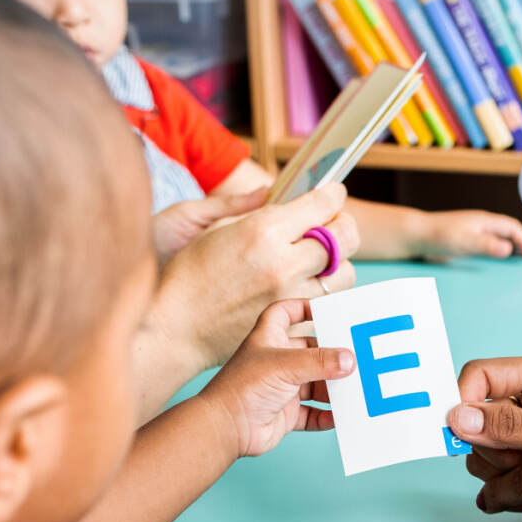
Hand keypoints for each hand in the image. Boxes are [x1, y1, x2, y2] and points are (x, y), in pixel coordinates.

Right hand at [152, 183, 360, 371]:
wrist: (175, 328)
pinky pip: (329, 305)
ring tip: (321, 260)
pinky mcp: (292, 326)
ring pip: (345, 275)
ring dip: (339, 263)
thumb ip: (252, 208)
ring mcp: (291, 298)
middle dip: (344, 226)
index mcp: (263, 231)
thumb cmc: (188, 274)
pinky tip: (308, 288)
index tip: (334, 193)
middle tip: (335, 225)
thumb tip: (279, 193)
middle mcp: (283, 263)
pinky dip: (325, 294)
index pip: (322, 204)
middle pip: (345, 238)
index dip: (334, 195)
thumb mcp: (213, 226)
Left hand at [197, 298, 354, 458]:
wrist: (225, 428)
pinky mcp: (285, 414)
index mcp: (268, 340)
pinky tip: (340, 416)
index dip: (304, 307)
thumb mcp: (285, 365)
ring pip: (315, 384)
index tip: (327, 310)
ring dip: (333, 388)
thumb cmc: (244, 388)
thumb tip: (349, 360)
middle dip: (332, 356)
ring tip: (355, 389)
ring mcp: (281, 389)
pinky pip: (312, 414)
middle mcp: (275, 362)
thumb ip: (319, 362)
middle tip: (356, 356)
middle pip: (310, 352)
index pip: (284, 313)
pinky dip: (326, 416)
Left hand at [412, 209, 521, 261]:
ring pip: (501, 238)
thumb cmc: (438, 236)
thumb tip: (508, 249)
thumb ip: (486, 245)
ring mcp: (474, 232)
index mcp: (484, 221)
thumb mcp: (464, 242)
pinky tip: (501, 260)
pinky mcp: (467, 242)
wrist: (416, 236)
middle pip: (510, 231)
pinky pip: (490, 245)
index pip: (512, 228)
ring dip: (514, 247)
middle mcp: (482, 225)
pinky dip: (501, 251)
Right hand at [446, 356, 521, 482]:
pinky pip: (493, 475)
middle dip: (494, 446)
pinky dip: (506, 488)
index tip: (459, 430)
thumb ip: (512, 428)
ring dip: (500, 471)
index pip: (480, 376)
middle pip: (475, 418)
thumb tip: (457, 418)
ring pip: (480, 450)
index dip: (464, 399)